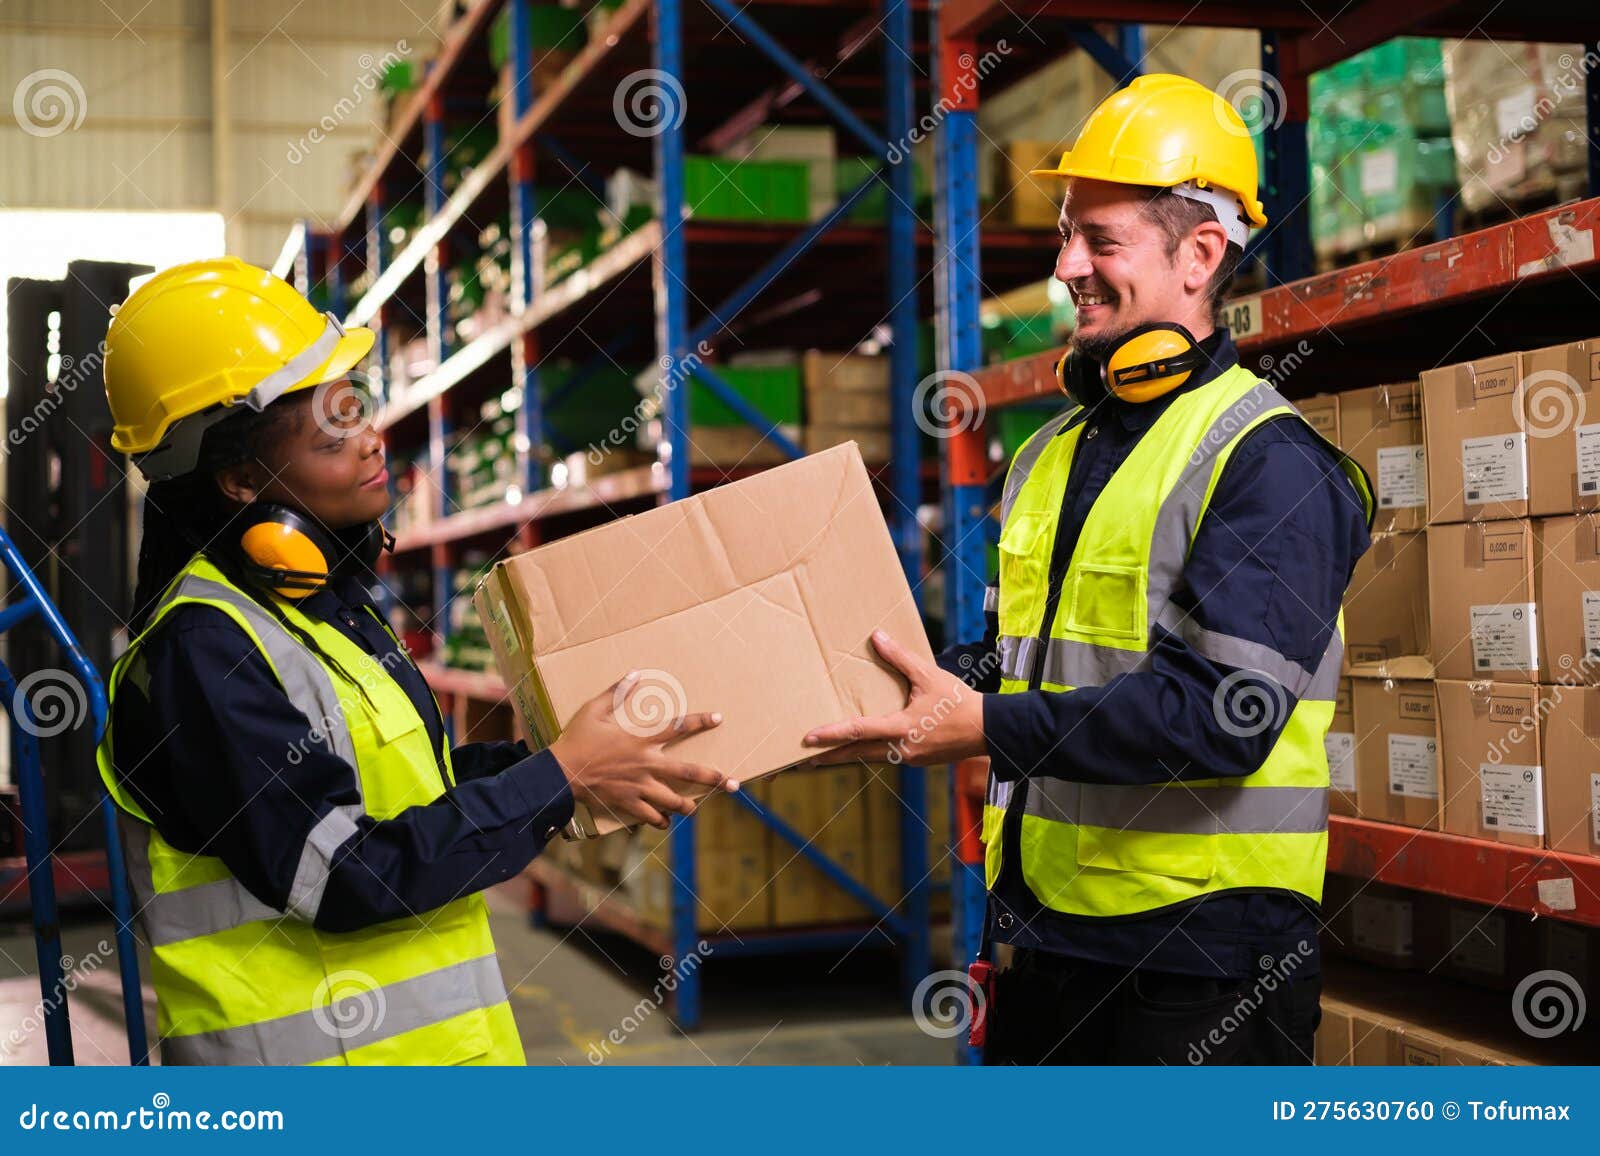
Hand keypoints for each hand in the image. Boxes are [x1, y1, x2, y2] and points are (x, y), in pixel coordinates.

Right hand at [549, 672, 734, 829]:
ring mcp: (639, 787)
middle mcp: (646, 764)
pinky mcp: (628, 803)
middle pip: (688, 772)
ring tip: (696, 809)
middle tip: (732, 784)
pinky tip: (664, 822)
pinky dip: (659, 820)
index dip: (699, 722)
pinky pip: (650, 816)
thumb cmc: (576, 740)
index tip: (718, 718)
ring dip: (688, 806)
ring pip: (673, 800)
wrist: (561, 773)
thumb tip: (634, 673)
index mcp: (640, 740)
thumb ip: (616, 692)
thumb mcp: (593, 710)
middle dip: (713, 778)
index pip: (677, 727)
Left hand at [802, 630, 985, 765]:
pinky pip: (887, 757)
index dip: (830, 735)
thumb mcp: (929, 675)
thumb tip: (877, 638)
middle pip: (857, 754)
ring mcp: (909, 758)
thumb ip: (900, 658)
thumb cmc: (960, 701)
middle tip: (805, 757)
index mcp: (901, 728)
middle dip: (831, 756)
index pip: (857, 731)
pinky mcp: (918, 760)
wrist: (990, 729)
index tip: (808, 739)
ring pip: (871, 757)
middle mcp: (901, 749)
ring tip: (828, 752)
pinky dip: (871, 752)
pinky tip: (865, 746)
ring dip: (849, 755)